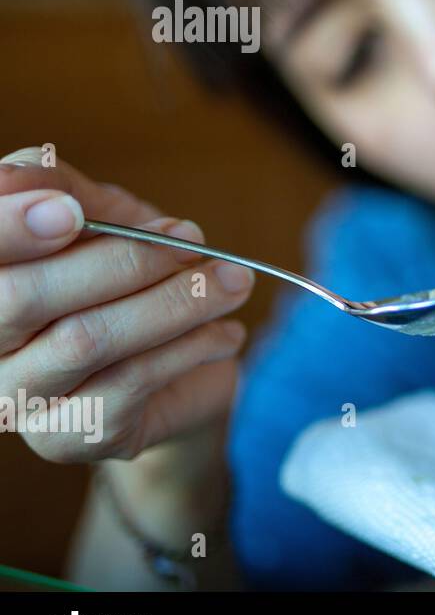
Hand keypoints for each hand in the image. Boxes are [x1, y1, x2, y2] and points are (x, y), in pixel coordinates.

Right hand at [0, 147, 249, 464]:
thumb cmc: (127, 277)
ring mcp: (15, 398)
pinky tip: (226, 332)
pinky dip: (190, 347)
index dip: (8, 227)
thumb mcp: (100, 215)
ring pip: (84, 341)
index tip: (69, 211)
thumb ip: (61, 190)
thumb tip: (26, 176)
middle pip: (20, 297)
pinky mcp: (66, 438)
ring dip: (173, 302)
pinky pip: (129, 384)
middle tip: (192, 239)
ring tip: (232, 282)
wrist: (179, 369)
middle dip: (119, 260)